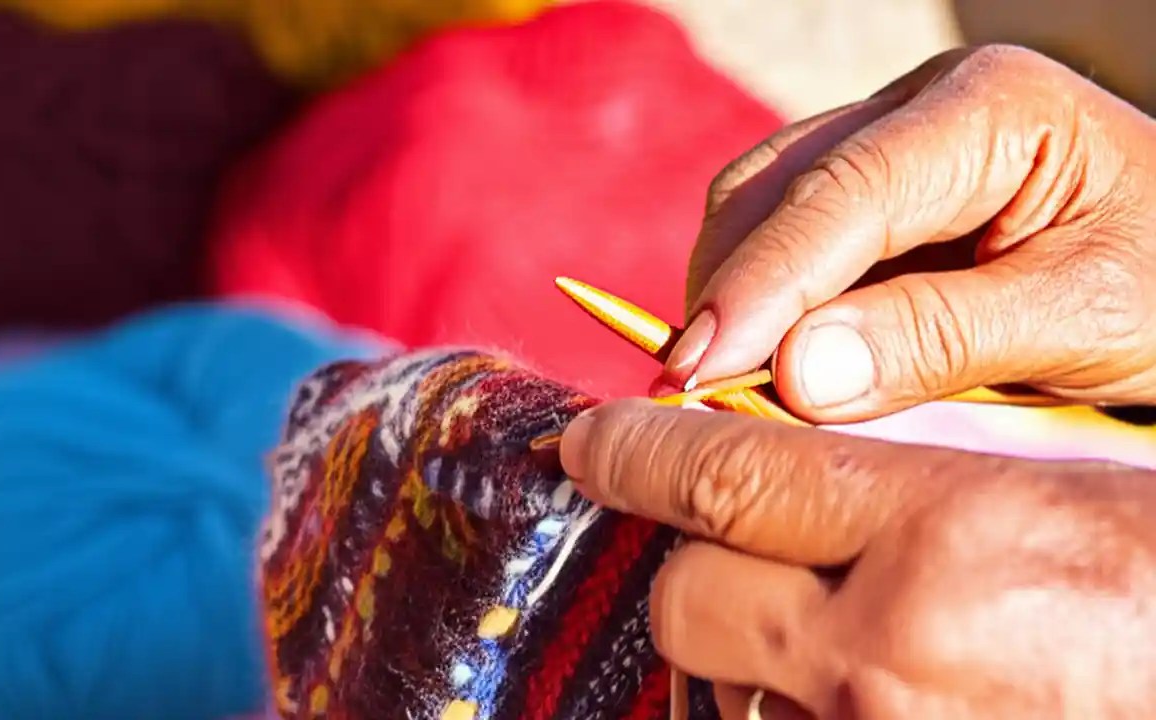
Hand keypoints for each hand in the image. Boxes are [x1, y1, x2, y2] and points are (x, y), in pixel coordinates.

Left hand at [559, 400, 1155, 718]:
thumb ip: (886, 481)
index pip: (724, 474)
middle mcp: (887, 650)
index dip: (634, 450)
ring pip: (720, 692)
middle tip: (750, 559)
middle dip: (696, 570)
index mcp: (939, 530)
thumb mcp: (1033, 493)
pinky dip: (794, 716)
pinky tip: (866, 698)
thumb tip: (762, 471)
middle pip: (687, 598)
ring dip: (751, 663)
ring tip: (842, 645)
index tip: (592, 442)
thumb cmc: (1145, 575)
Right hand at [661, 45, 1155, 422]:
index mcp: (990, 108)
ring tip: (724, 386)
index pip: (843, 194)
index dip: (762, 285)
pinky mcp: (870, 198)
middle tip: (694, 393)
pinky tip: (761, 359)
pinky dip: (760, 302)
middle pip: (777, 185)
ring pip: (760, 206)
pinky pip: (783, 239)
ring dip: (732, 297)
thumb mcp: (1084, 319)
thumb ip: (939, 339)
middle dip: (729, 291)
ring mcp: (887, 145)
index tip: (700, 370)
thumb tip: (795, 377)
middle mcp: (921, 107)